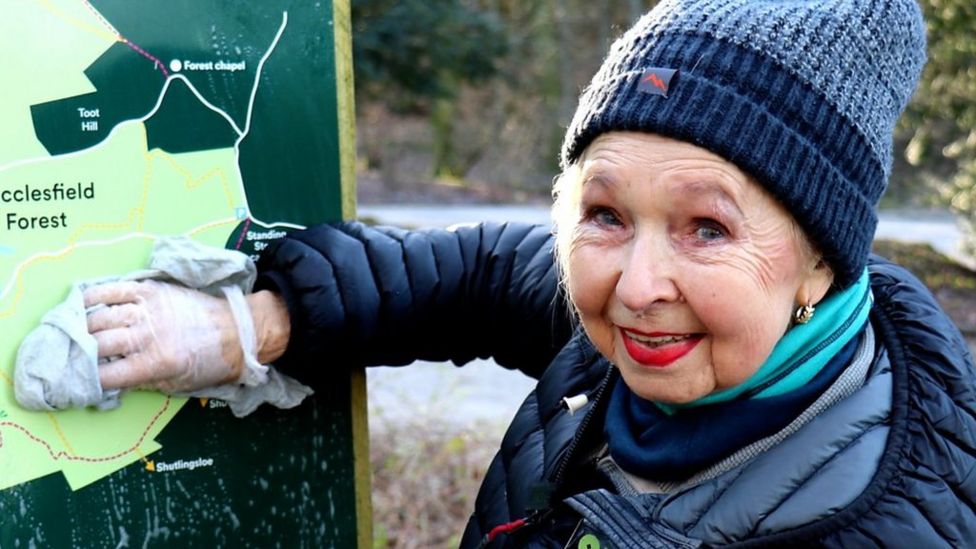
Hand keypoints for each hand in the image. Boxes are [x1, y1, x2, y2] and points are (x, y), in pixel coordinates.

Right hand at [84, 280, 243, 391]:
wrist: (238, 331)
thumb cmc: (210, 363)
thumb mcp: (177, 384)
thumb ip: (141, 383)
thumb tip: (108, 381)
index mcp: (157, 363)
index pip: (107, 375)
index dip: (87, 381)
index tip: (77, 382)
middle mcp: (150, 335)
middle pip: (98, 345)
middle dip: (79, 354)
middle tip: (68, 357)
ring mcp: (150, 309)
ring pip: (101, 317)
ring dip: (82, 327)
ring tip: (71, 333)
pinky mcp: (154, 290)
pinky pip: (115, 290)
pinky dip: (95, 296)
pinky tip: (82, 304)